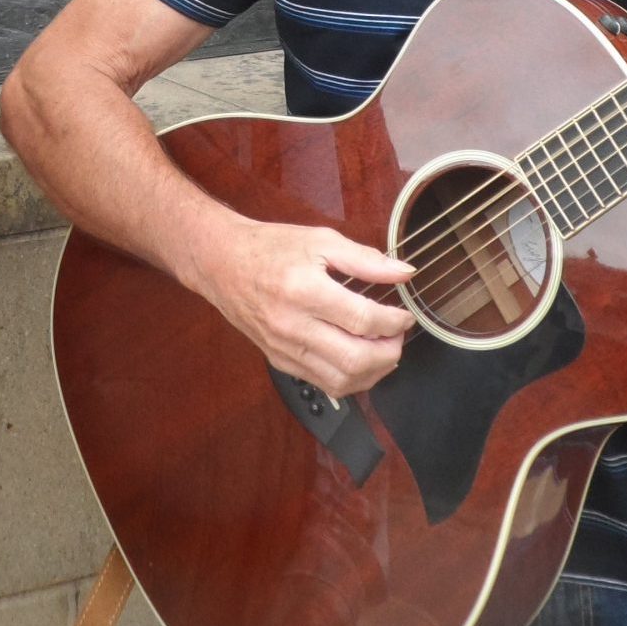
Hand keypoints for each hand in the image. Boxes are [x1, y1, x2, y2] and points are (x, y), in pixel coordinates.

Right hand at [187, 218, 415, 397]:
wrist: (222, 264)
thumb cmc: (270, 248)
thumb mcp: (320, 241)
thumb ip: (366, 259)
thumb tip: (405, 272)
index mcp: (304, 290)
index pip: (363, 319)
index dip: (394, 321)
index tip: (405, 314)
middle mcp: (293, 325)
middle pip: (355, 359)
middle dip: (390, 352)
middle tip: (398, 335)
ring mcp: (285, 349)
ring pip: (342, 380)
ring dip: (375, 371)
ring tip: (384, 349)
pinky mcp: (280, 361)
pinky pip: (324, 384)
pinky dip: (351, 379)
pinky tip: (361, 361)